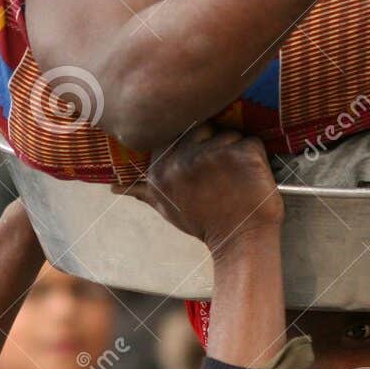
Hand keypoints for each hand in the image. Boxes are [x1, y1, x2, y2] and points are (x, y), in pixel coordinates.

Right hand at [113, 125, 282, 252]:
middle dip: (217, 144)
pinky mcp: (243, 154)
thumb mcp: (167, 206)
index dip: (196, 143)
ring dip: (237, 152)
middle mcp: (183, 158)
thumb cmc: (205, 223)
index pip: (179, 131)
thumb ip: (143, 190)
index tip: (204, 165)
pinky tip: (250, 179)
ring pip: (230, 133)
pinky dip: (256, 158)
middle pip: (205, 127)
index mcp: (161, 168)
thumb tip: (113, 187)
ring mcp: (214, 154)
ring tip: (236, 179)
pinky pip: (252, 142)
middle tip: (223, 173)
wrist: (240, 241)